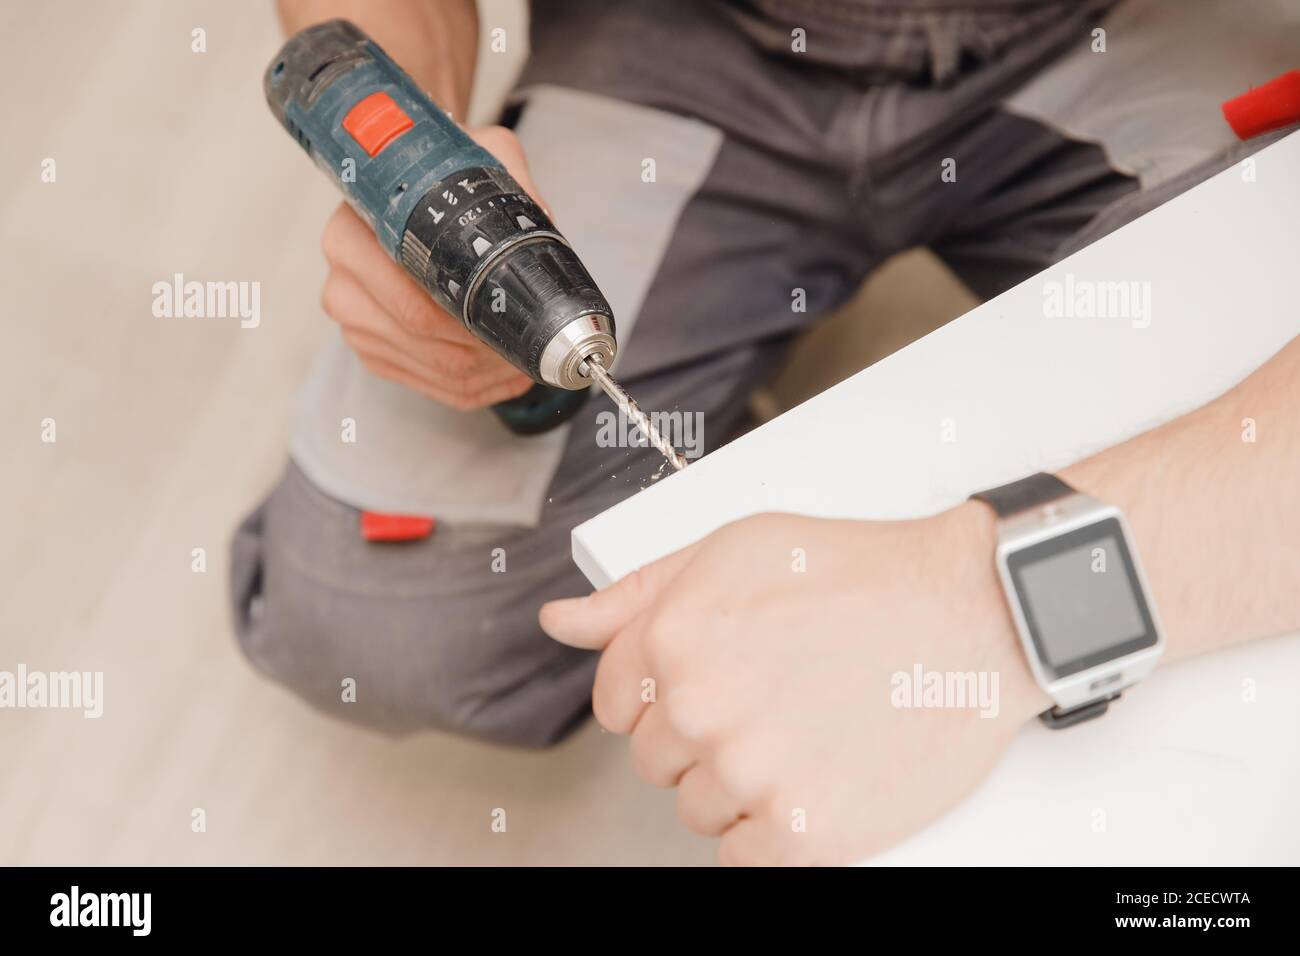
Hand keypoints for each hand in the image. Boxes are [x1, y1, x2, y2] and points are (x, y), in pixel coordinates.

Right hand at [319, 126, 538, 409]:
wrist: (412, 193)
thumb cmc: (441, 180)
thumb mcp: (475, 157)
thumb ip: (507, 179)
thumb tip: (540, 222)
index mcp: (353, 235)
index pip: (415, 303)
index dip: (470, 321)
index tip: (510, 320)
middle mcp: (344, 283)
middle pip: (426, 341)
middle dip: (486, 351)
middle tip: (527, 346)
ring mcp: (356, 324)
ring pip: (435, 371)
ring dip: (489, 374)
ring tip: (526, 361)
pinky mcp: (374, 353)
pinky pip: (432, 387)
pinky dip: (476, 388)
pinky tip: (506, 374)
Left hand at [540, 506, 1049, 864]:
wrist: (975, 613)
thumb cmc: (863, 574)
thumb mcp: (734, 551)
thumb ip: (637, 594)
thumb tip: (562, 622)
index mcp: (672, 638)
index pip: (614, 705)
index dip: (663, 697)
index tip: (714, 686)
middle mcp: (700, 707)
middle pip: (656, 759)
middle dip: (704, 735)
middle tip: (776, 699)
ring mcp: (750, 772)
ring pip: (700, 807)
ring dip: (743, 782)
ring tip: (808, 728)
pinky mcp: (802, 832)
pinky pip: (744, 854)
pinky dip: (776, 828)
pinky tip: (817, 773)